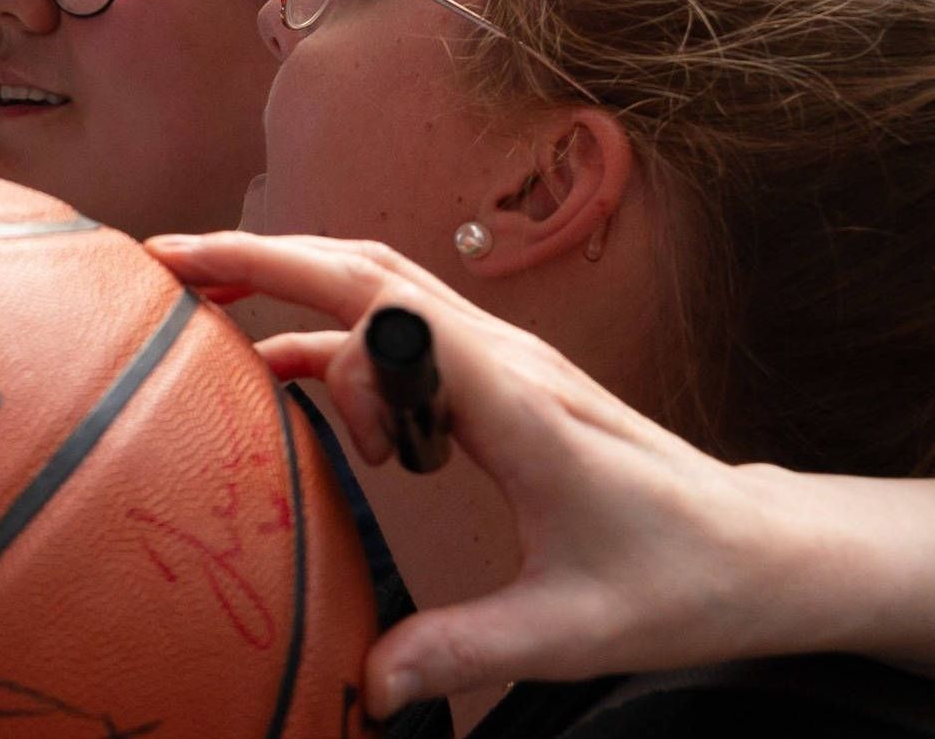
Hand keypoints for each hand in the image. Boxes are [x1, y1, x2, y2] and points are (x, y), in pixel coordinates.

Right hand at [145, 229, 791, 718]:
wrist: (770, 551)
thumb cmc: (686, 581)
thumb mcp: (574, 631)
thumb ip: (463, 649)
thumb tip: (369, 681)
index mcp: (514, 402)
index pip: (384, 307)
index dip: (288, 287)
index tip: (206, 297)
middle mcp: (506, 360)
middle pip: (364, 266)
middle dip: (259, 254)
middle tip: (164, 261)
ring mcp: (507, 363)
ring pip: (382, 284)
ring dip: (294, 278)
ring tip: (205, 295)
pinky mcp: (505, 383)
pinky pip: (403, 333)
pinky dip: (333, 336)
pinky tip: (287, 373)